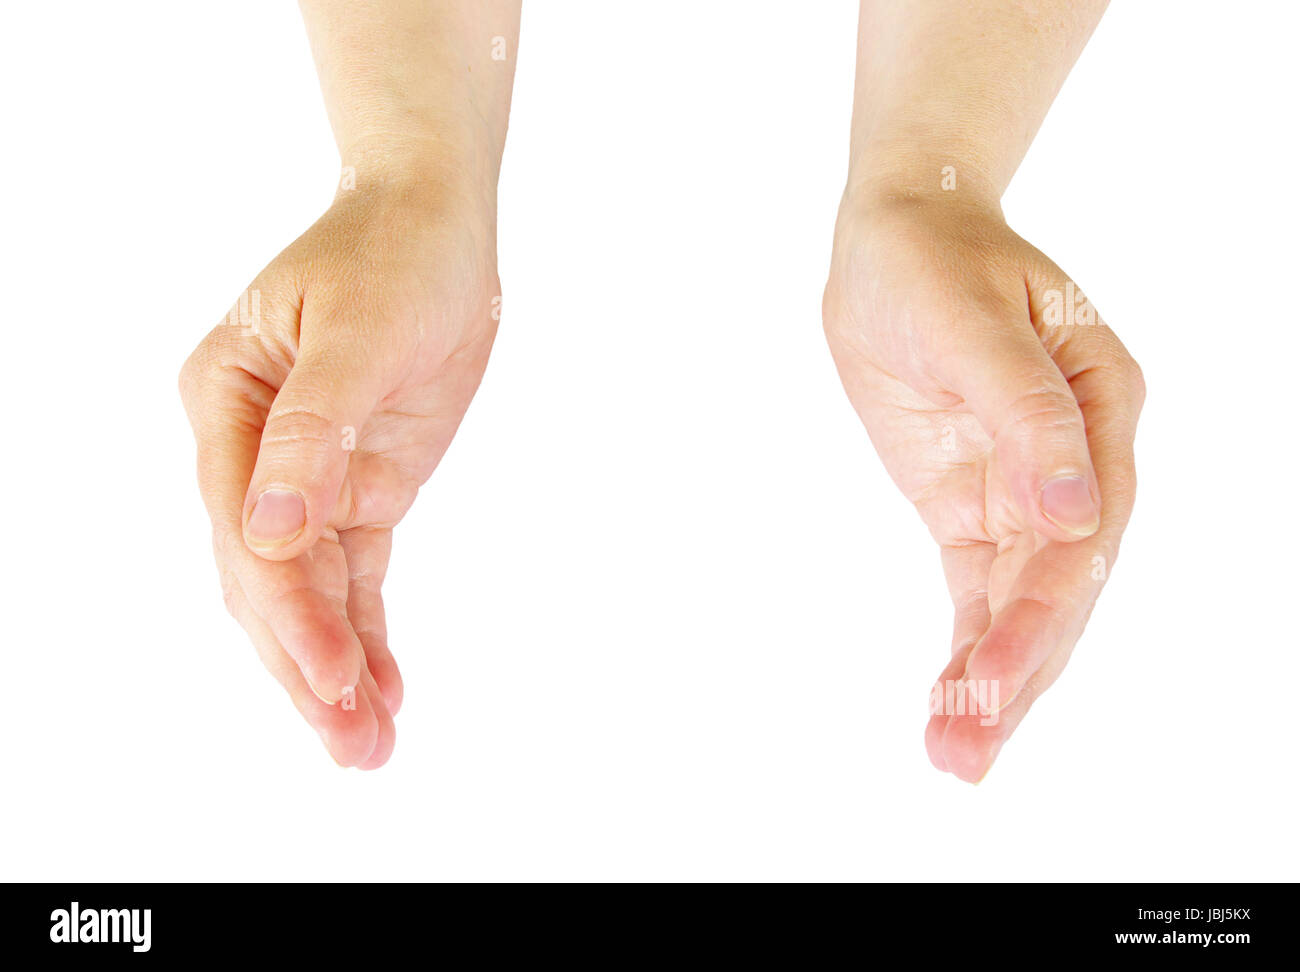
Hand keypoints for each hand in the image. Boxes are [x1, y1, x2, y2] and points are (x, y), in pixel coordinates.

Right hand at [180, 176, 499, 767]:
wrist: (432, 224)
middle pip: (267, 579)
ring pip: (309, 592)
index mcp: (227, 401)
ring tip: (367, 747)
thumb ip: (312, 431)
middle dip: (307, 666)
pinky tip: (383, 688)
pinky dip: (366, 631)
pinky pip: (354, 575)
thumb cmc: (392, 254)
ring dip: (334, 668)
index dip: (289, 609)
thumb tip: (268, 529)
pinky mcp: (356, 489)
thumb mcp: (358, 331)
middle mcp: (251, 449)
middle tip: (353, 747)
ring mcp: (304, 476)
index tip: (336, 676)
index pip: (246, 530)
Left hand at [823, 196, 1143, 782]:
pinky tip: (949, 705)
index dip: (1042, 611)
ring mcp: (1024, 488)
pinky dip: (966, 645)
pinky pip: (978, 588)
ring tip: (954, 758)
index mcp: (1098, 409)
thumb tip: (1076, 512)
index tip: (990, 675)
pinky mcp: (973, 503)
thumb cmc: (935, 261)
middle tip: (966, 754)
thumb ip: (1026, 416)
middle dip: (1017, 674)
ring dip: (992, 680)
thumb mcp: (972, 325)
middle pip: (1061, 588)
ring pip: (1020, 603)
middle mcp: (1075, 460)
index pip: (1085, 534)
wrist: (899, 237)